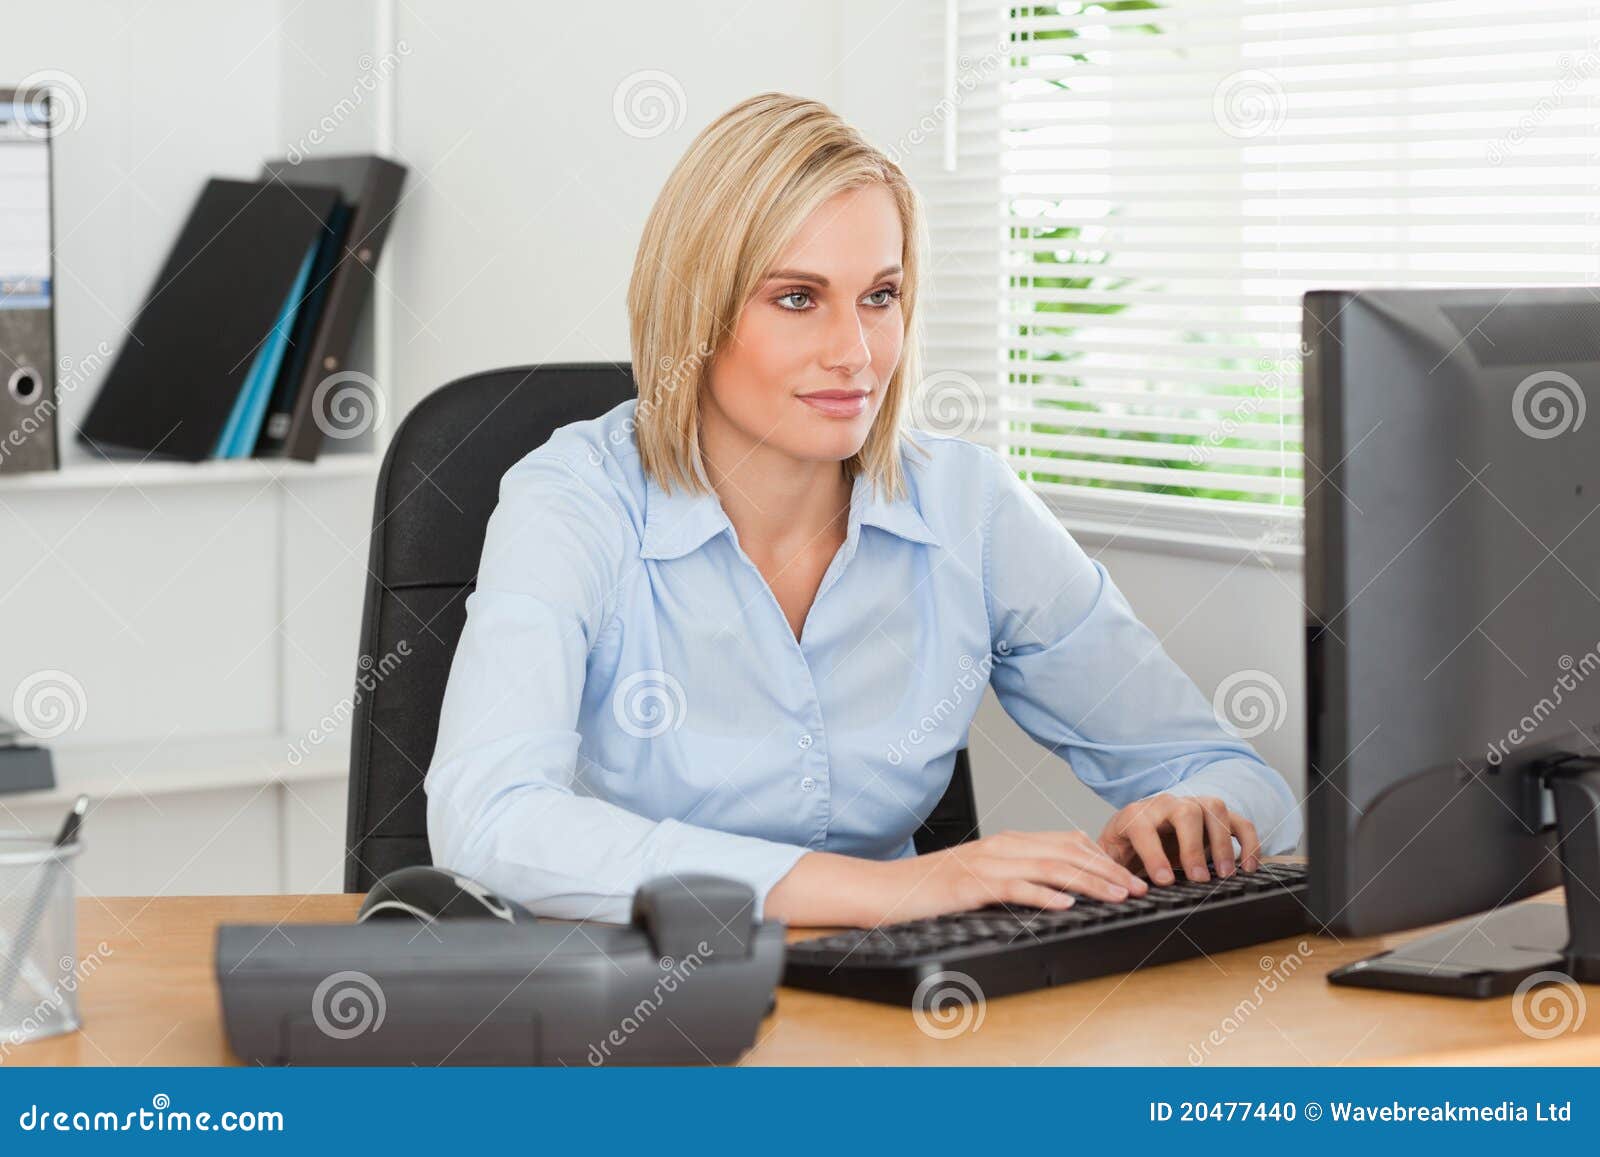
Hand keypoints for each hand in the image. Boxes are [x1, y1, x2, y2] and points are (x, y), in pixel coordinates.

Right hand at [856, 828, 1149, 926]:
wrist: (882, 890)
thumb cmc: (928, 891)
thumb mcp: (978, 879)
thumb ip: (1013, 878)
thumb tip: (1054, 893)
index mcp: (1005, 842)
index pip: (1065, 841)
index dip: (1102, 857)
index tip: (1129, 876)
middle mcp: (1000, 846)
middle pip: (1066, 852)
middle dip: (1108, 870)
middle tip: (1138, 887)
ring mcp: (985, 863)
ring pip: (1050, 866)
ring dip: (1090, 882)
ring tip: (1117, 894)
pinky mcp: (971, 884)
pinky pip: (1015, 886)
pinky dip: (1045, 894)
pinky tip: (1067, 904)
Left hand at [1097, 793, 1260, 884]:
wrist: (1137, 827)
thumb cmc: (1125, 846)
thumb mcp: (1109, 856)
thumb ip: (1108, 870)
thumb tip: (1108, 892)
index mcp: (1135, 815)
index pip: (1143, 828)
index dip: (1153, 854)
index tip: (1164, 881)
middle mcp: (1166, 805)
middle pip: (1185, 812)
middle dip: (1193, 846)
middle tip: (1199, 879)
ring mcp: (1194, 805)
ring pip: (1214, 809)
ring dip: (1223, 843)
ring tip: (1225, 875)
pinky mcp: (1216, 816)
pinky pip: (1238, 821)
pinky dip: (1248, 842)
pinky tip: (1249, 867)